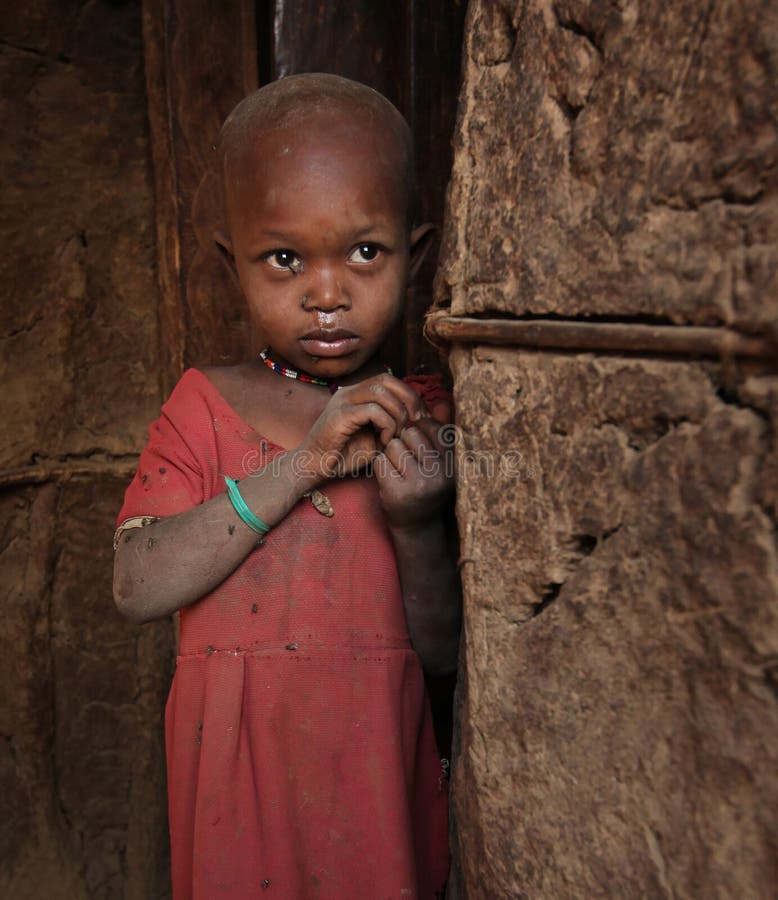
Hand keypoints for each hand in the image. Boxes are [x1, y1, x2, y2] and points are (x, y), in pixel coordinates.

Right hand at [297, 374, 425, 479]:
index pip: (389, 380)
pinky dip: (386, 425)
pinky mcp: (339, 415)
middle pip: (387, 380)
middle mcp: (349, 392)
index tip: (421, 416)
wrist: (315, 467)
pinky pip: (373, 410)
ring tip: (395, 436)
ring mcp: (342, 400)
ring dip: (396, 415)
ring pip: (381, 393)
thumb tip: (417, 417)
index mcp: (357, 393)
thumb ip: (392, 423)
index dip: (410, 394)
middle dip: (409, 399)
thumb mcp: (377, 436)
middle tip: (416, 421)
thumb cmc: (345, 455)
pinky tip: (384, 441)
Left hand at [375, 416, 454, 528]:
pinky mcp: (397, 492)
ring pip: (394, 445)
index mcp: (453, 463)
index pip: (432, 427)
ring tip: (399, 471)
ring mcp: (419, 484)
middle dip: (404, 443)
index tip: (417, 446)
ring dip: (391, 456)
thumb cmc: (428, 487)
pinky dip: (381, 468)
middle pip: (410, 434)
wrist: (418, 528)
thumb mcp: (440, 461)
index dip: (419, 431)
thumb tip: (443, 402)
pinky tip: (390, 481)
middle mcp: (440, 473)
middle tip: (407, 462)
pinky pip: (381, 462)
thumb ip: (441, 432)